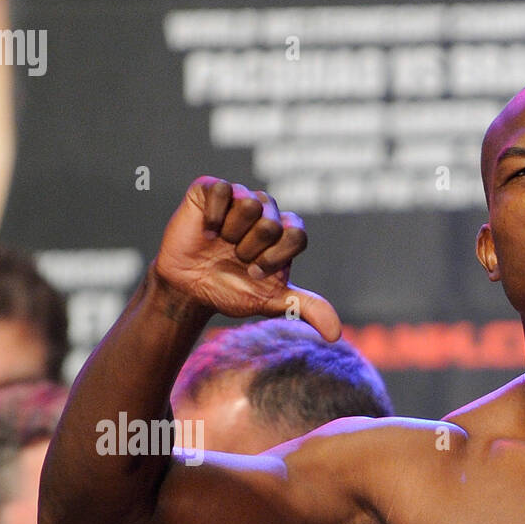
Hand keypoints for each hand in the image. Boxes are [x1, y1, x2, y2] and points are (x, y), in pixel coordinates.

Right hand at [150, 177, 340, 340]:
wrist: (189, 289)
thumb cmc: (231, 290)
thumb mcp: (272, 302)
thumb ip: (307, 308)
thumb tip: (335, 335)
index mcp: (285, 233)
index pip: (297, 235)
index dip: (275, 258)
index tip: (256, 274)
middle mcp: (266, 211)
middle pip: (272, 224)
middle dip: (250, 250)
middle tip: (235, 258)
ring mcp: (239, 197)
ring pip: (249, 204)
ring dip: (232, 234)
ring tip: (222, 243)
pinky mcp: (211, 189)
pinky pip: (221, 190)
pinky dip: (212, 218)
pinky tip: (206, 232)